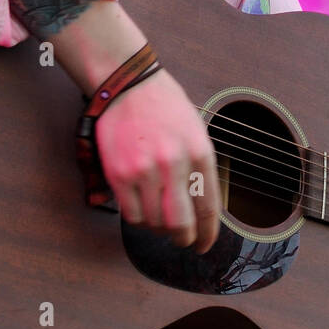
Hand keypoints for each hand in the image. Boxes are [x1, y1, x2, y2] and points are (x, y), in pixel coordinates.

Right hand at [93, 69, 222, 253]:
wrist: (128, 84)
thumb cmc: (165, 106)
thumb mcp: (196, 132)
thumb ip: (201, 168)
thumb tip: (202, 208)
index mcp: (200, 153)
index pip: (209, 209)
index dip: (207, 235)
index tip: (204, 244)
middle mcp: (174, 165)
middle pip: (182, 225)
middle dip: (184, 239)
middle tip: (183, 240)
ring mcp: (145, 171)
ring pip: (154, 223)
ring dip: (159, 228)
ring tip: (159, 218)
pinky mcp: (119, 175)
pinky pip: (131, 215)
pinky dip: (138, 220)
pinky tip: (142, 209)